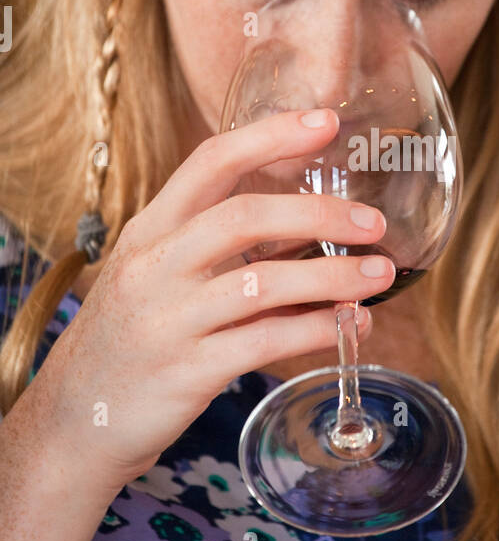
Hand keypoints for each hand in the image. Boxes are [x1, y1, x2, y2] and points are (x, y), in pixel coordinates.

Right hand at [31, 109, 393, 490]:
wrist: (77, 419)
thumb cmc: (133, 338)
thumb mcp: (159, 276)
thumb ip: (219, 248)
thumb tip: (315, 226)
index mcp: (150, 231)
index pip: (210, 163)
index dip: (270, 136)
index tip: (325, 122)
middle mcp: (155, 266)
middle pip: (243, 218)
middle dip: (319, 215)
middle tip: (373, 222)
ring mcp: (169, 320)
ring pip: (262, 283)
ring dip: (332, 277)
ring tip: (379, 275)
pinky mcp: (188, 371)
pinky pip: (265, 341)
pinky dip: (318, 329)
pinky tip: (351, 326)